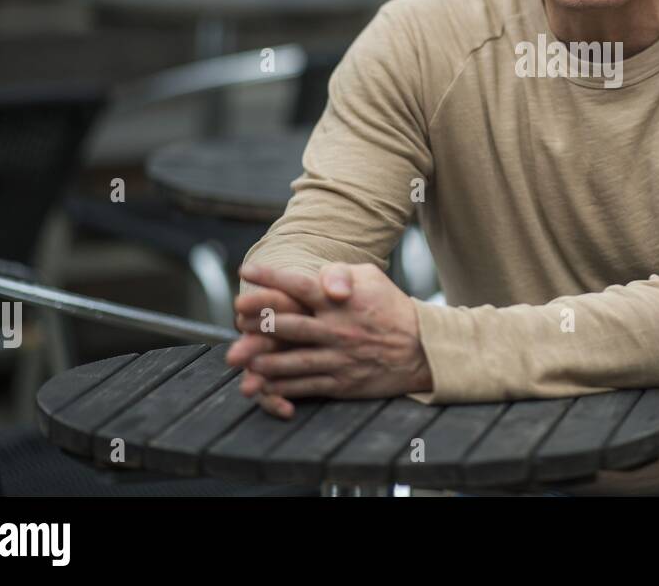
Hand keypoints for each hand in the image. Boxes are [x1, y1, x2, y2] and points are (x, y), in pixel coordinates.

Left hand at [226, 262, 433, 418]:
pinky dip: (281, 387)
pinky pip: (305, 386)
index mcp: (342, 301)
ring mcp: (338, 358)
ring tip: (242, 356)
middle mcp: (337, 329)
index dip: (270, 277)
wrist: (421, 349)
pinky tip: (263, 384)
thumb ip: (340, 273)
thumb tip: (319, 277)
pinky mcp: (341, 383)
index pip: (299, 285)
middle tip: (237, 317)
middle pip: (289, 324)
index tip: (246, 272)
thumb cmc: (390, 308)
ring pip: (292, 360)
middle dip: (258, 320)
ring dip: (264, 358)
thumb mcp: (372, 279)